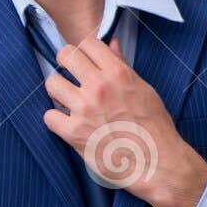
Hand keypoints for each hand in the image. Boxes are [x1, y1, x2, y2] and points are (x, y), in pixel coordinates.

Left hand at [41, 34, 206, 206]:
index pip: (87, 43)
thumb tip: (110, 43)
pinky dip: (56, 120)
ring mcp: (84, 108)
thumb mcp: (143, 89)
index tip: (84, 60)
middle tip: (71, 77)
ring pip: (51, 83)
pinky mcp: (73, 132)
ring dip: (58, 92)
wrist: (157, 162)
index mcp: (118, 73)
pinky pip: (48, 116)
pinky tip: (68, 124)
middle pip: (65, 55)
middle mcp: (98, 86)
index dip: (83, 50)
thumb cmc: (154, 126)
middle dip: (66, 64)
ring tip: (69, 102)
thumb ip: (122, 65)